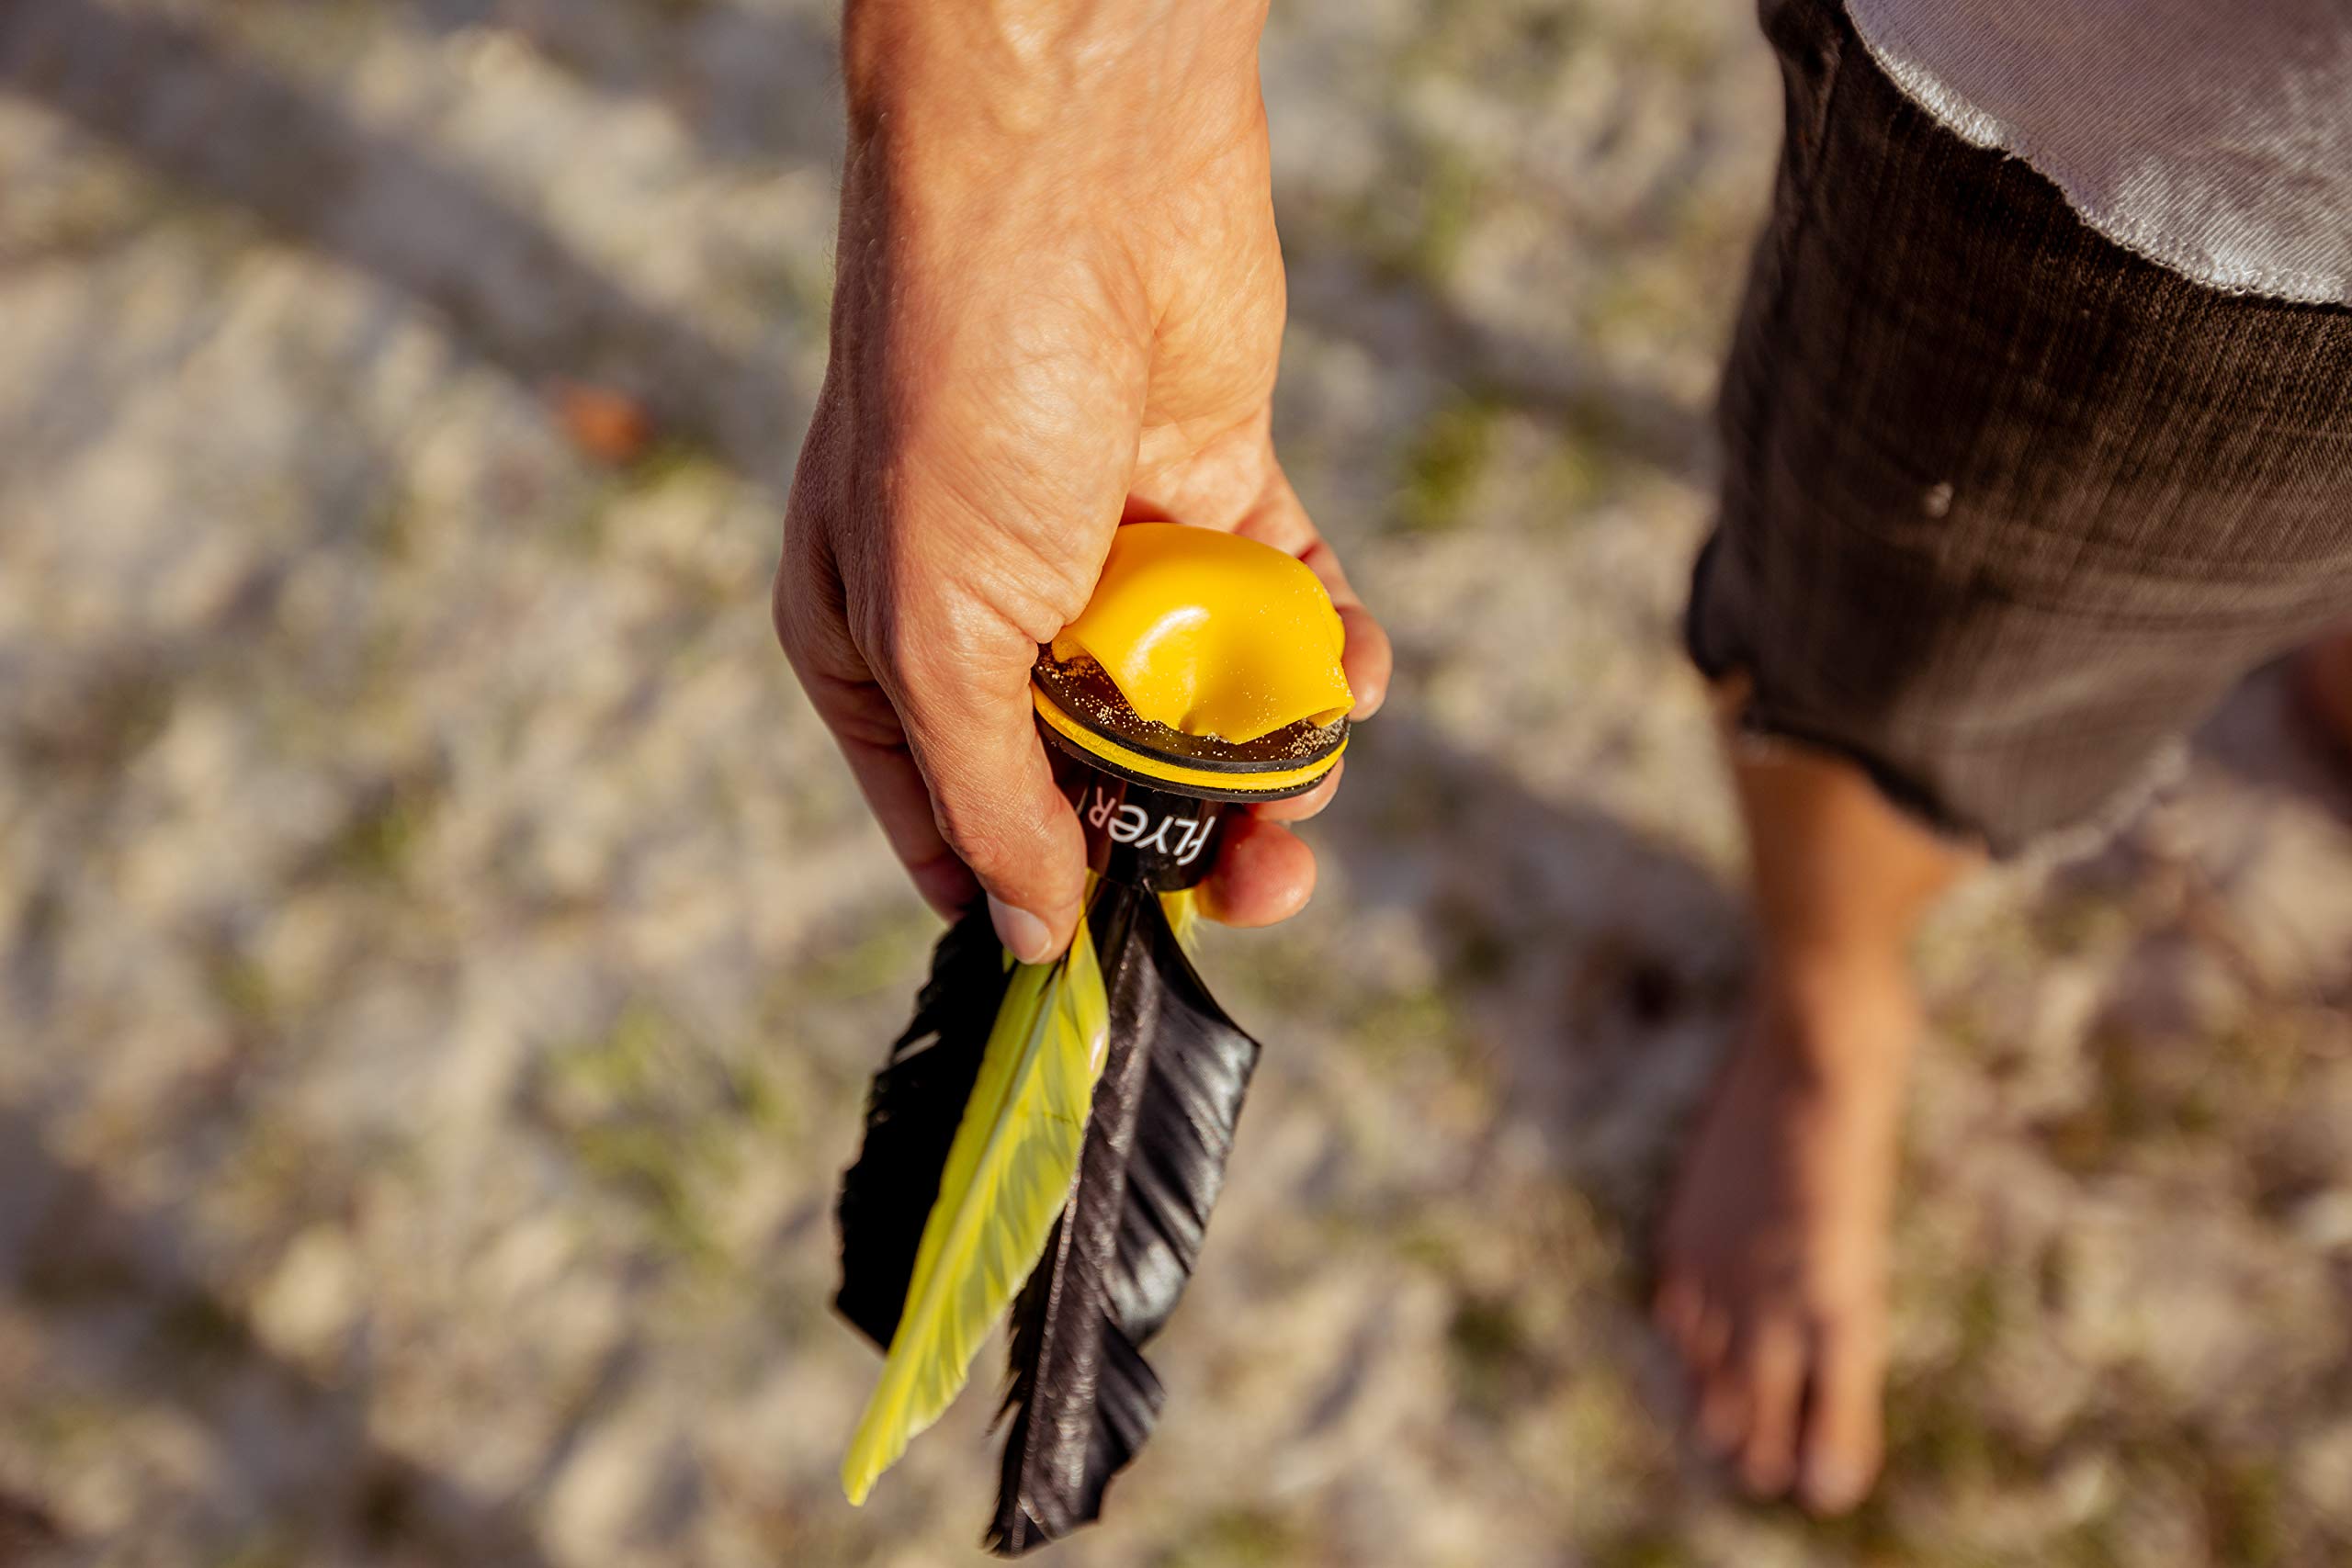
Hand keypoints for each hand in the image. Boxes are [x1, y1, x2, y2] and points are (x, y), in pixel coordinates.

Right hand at [775, 0, 1389, 961]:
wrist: (1075, 176)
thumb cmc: (963, 390)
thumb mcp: (940, 629)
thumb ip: (990, 794)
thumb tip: (1031, 934)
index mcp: (881, 651)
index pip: (960, 824)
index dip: (1045, 894)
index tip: (1128, 949)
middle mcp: (992, 613)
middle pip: (1100, 782)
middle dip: (1187, 840)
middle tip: (1265, 879)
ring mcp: (1109, 557)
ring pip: (1204, 710)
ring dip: (1270, 756)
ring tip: (1310, 762)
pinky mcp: (1216, 495)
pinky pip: (1282, 613)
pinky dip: (1324, 654)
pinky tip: (1349, 670)